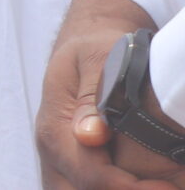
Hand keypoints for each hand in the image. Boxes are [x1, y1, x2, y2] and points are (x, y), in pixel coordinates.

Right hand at [42, 0, 165, 188]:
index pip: (88, 174)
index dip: (129, 187)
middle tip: (166, 186)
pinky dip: (114, 186)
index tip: (167, 187)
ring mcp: (62, 164)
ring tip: (160, 182)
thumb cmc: (96, 50)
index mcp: (55, 128)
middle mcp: (55, 152)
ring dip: (115, 189)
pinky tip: (146, 180)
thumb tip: (90, 136)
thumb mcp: (97, 60)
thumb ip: (92, 97)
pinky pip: (86, 189)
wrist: (86, 45)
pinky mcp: (76, 169)